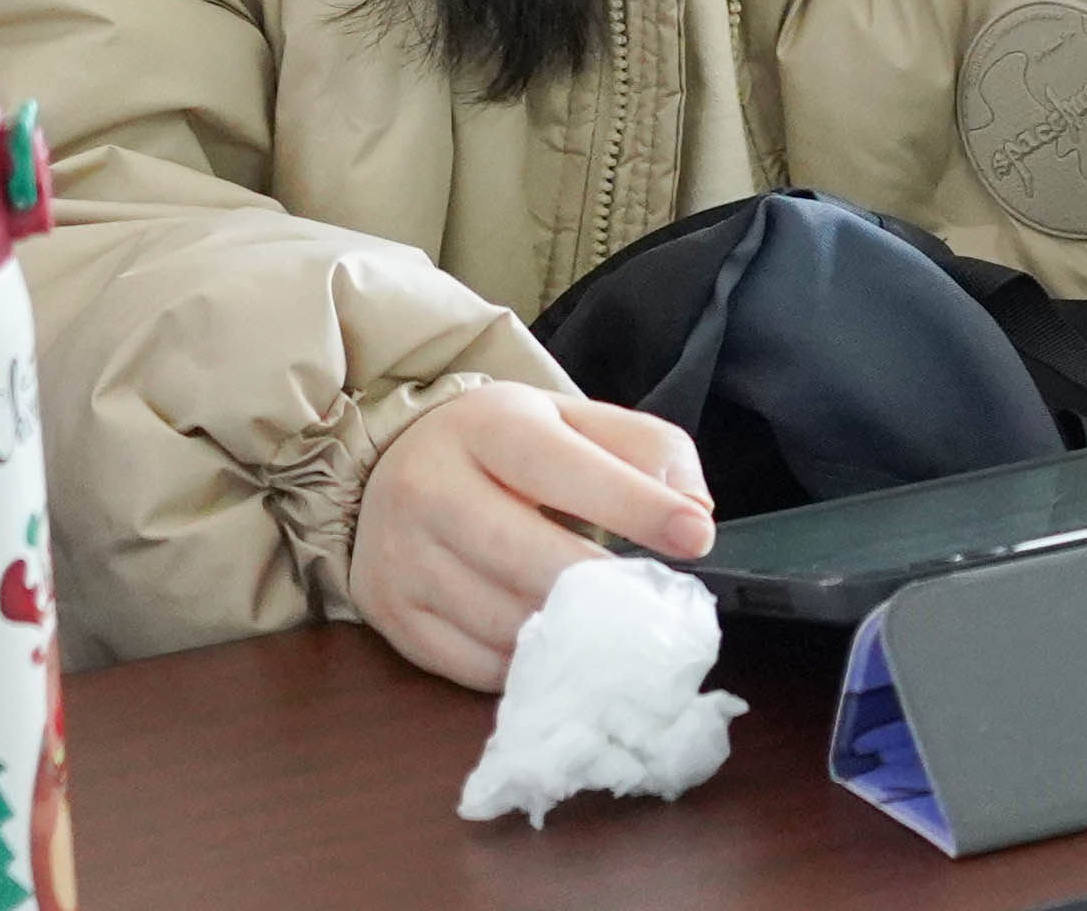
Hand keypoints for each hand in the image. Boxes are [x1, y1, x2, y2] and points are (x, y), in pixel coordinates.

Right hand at [346, 384, 714, 692]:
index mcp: (486, 425)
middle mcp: (429, 486)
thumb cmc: (505, 446)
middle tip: (653, 607)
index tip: (696, 537)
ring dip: (566, 637)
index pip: (564, 467)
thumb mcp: (572, 421)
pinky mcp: (390, 613)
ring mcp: (401, 556)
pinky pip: (471, 664)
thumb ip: (646, 449)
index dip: (635, 505)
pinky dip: (524, 667)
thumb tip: (695, 508)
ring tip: (611, 633)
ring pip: (499, 619)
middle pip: (523, 555)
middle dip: (599, 589)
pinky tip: (554, 651)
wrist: (394, 463)